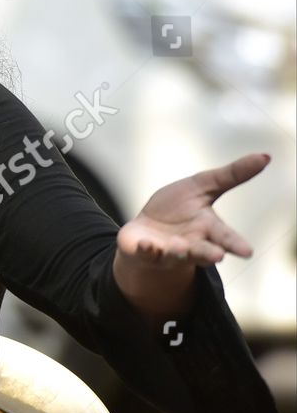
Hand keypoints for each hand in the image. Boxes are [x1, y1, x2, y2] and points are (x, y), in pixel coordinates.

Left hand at [118, 152, 267, 267]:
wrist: (146, 230)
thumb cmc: (177, 208)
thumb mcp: (202, 186)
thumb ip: (231, 175)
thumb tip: (266, 156)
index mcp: (208, 229)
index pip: (225, 237)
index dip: (236, 244)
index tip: (247, 251)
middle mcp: (192, 244)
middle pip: (204, 252)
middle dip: (209, 253)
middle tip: (217, 256)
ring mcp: (169, 251)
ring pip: (177, 255)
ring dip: (178, 251)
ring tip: (180, 247)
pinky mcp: (146, 253)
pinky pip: (147, 253)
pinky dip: (146, 249)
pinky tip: (145, 245)